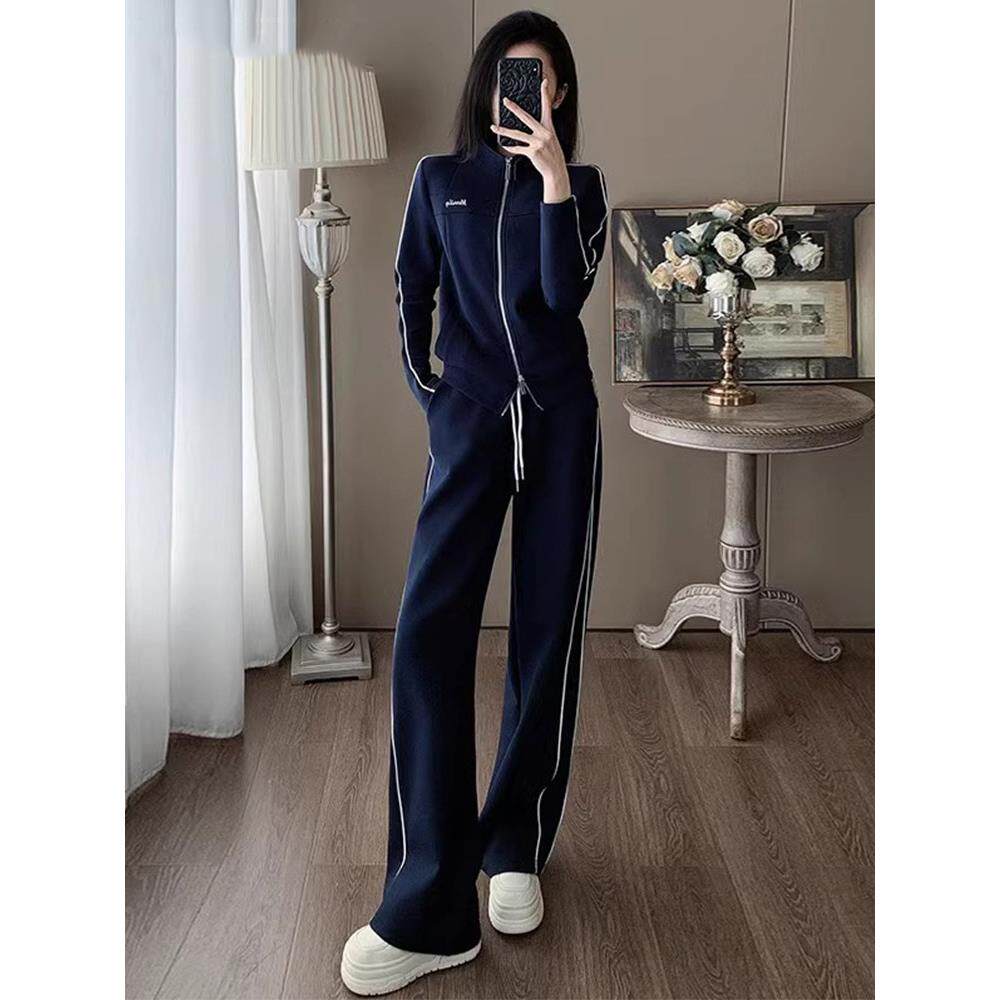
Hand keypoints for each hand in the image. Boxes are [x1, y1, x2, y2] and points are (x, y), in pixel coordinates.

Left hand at [491, 78, 570, 203]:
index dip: (545, 94)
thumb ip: (541, 131)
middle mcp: (544, 133)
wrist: (555, 171)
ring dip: (503, 131)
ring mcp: (538, 142)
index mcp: (549, 127)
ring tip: (494, 127)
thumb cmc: (552, 155)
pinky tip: (506, 146)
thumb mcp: (551, 139)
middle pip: (526, 117)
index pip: (547, 107)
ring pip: (517, 134)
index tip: (544, 82)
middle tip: (506, 101)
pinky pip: (518, 148)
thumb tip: (528, 126)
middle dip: (514, 108)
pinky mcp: (533, 152)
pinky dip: (512, 148)